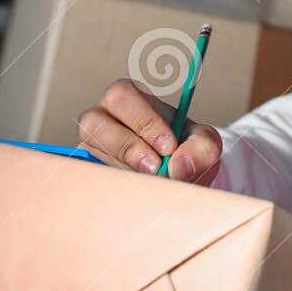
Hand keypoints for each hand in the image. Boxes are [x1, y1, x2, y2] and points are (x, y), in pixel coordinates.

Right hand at [77, 79, 222, 182]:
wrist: (179, 179)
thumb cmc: (186, 152)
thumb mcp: (204, 145)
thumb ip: (201, 148)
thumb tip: (178, 166)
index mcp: (131, 100)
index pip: (124, 96)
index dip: (144, 121)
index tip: (168, 147)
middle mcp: (104, 119)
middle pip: (94, 120)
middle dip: (128, 145)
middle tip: (155, 167)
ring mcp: (91, 148)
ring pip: (88, 151)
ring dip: (120, 169)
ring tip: (148, 182)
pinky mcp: (90, 173)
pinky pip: (87, 178)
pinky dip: (111, 187)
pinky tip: (133, 194)